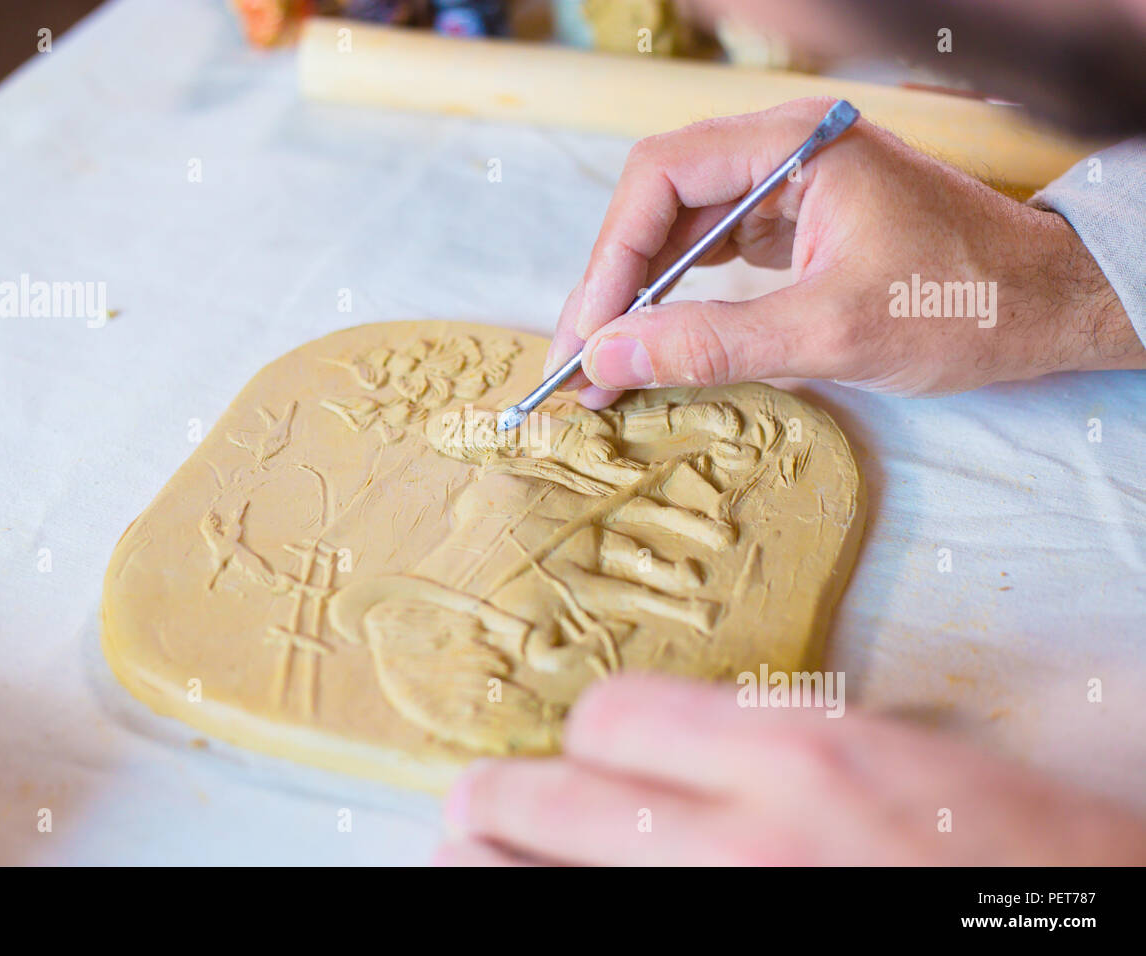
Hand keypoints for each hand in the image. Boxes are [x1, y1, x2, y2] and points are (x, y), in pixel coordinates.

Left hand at [434, 673, 1145, 864]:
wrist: (1076, 918)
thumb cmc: (1004, 859)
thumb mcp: (901, 765)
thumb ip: (776, 745)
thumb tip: (672, 745)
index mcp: (799, 760)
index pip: (610, 716)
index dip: (587, 733)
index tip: (585, 750)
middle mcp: (740, 844)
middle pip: (541, 798)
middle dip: (497, 796)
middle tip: (478, 803)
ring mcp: (710, 916)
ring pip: (512, 880)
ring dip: (482, 862)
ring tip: (471, 854)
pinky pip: (562, 934)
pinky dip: (530, 907)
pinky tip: (526, 898)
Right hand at [546, 97, 1144, 407]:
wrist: (1049, 309)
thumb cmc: (966, 304)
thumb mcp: (831, 331)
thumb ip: (713, 343)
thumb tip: (610, 359)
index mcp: (795, 145)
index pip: (662, 178)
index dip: (611, 258)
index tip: (588, 333)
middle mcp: (783, 154)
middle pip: (660, 203)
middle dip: (612, 284)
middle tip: (576, 362)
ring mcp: (789, 190)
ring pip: (680, 232)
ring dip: (637, 298)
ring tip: (601, 363)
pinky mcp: (796, 228)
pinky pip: (712, 255)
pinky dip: (676, 302)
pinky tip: (654, 344)